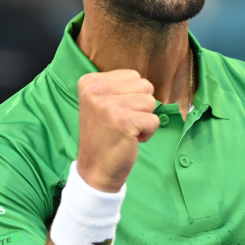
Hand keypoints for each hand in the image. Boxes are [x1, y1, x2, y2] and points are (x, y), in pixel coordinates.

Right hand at [76, 70, 159, 192]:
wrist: (95, 168)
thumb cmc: (104, 135)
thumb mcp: (101, 102)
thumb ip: (119, 87)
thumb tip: (147, 83)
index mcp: (90, 82)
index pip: (132, 75)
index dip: (132, 96)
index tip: (115, 113)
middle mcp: (96, 90)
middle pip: (144, 85)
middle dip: (141, 106)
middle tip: (122, 122)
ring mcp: (109, 105)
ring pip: (151, 101)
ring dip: (144, 118)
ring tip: (126, 130)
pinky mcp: (124, 121)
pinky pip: (154, 120)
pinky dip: (148, 133)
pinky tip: (130, 139)